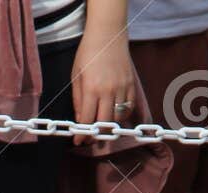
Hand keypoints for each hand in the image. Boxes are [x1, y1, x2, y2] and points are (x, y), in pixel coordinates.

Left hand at [71, 15, 135, 142]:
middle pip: (105, 123)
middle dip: (96, 135)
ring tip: (102, 129)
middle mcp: (108, 90)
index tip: (78, 142)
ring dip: (110, 126)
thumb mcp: (76, 77)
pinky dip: (122, 115)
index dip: (82, 135)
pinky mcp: (131, 84)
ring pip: (119, 117)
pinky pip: (129, 106)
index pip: (88, 120)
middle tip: (90, 140)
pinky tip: (115, 116)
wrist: (108, 34)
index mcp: (92, 89)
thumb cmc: (87, 54)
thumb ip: (78, 100)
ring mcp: (122, 87)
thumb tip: (81, 120)